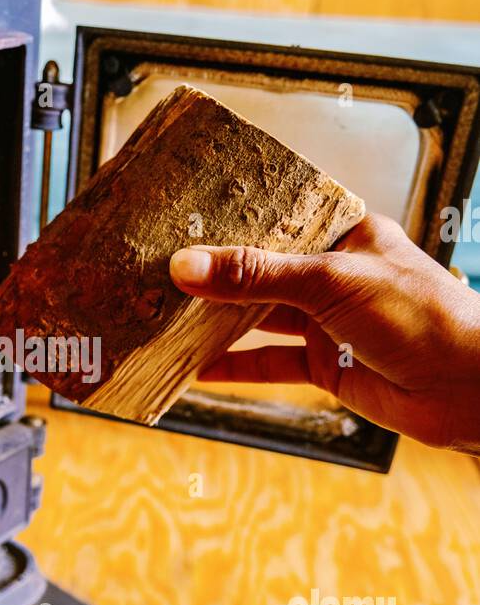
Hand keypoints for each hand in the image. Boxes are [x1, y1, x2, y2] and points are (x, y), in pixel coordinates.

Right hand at [169, 212, 479, 453]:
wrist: (469, 389)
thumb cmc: (421, 314)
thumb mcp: (331, 282)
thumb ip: (255, 277)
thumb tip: (186, 266)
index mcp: (345, 233)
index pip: (278, 217)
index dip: (233, 217)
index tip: (181, 215)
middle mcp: (333, 273)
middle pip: (261, 269)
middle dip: (213, 272)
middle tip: (156, 267)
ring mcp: (327, 321)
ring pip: (259, 318)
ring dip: (215, 320)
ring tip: (162, 314)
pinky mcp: (325, 365)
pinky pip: (268, 363)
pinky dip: (233, 367)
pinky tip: (195, 369)